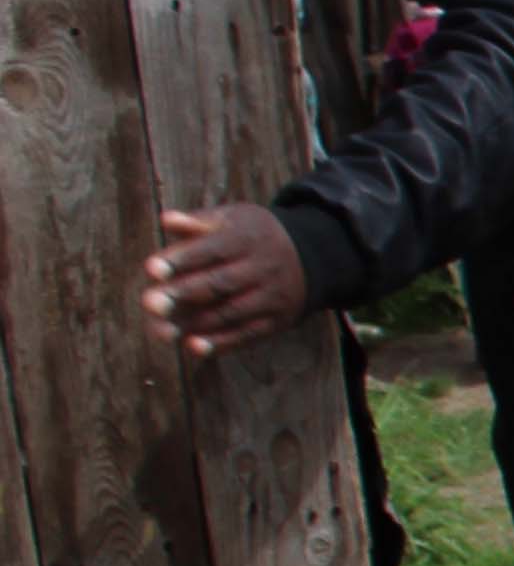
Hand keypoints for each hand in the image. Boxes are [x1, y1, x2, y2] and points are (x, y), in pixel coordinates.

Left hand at [142, 207, 310, 361]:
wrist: (311, 257)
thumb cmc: (253, 236)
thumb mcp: (233, 218)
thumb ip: (198, 221)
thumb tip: (166, 220)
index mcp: (248, 238)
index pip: (212, 249)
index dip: (181, 259)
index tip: (151, 269)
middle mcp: (264, 267)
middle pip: (220, 283)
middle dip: (183, 294)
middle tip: (150, 303)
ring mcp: (273, 297)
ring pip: (231, 312)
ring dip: (195, 324)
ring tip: (161, 331)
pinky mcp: (277, 321)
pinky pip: (247, 334)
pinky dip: (220, 343)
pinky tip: (193, 347)